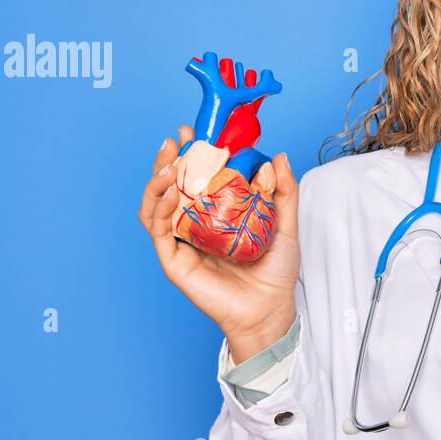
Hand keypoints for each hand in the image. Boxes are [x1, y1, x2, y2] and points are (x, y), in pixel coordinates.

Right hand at [138, 125, 300, 361]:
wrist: (270, 309)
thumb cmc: (275, 272)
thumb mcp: (284, 224)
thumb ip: (282, 192)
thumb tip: (277, 157)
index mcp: (214, 214)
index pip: (196, 177)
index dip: (192, 153)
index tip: (194, 130)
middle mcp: (193, 225)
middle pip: (170, 187)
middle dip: (169, 159)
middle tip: (177, 138)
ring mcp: (181, 242)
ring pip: (155, 204)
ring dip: (157, 179)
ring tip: (170, 161)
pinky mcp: (174, 260)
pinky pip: (158, 229)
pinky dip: (160, 207)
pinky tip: (171, 190)